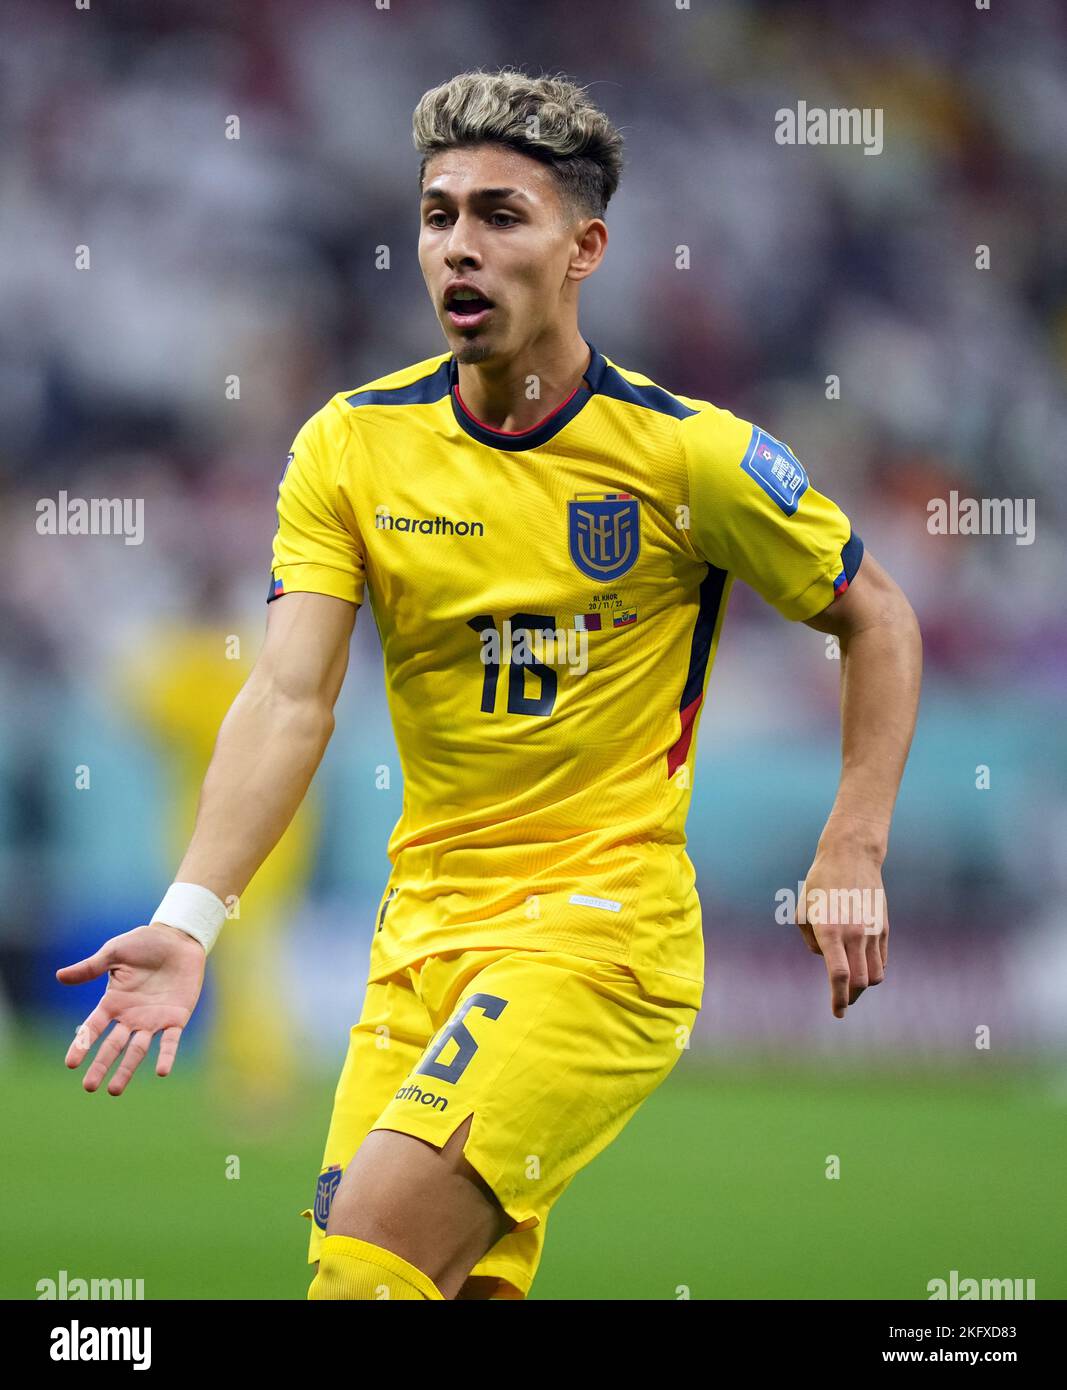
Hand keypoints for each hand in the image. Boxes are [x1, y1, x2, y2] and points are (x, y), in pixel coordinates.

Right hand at [56, 923, 206, 1093]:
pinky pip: (170, 1041)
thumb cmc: (144, 943)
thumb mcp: (115, 953)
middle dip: (101, 1065)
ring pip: (137, 1050)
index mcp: (113, 1002)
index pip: (92, 1028)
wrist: (178, 938)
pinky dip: (165, 1055)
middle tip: (89, 1087)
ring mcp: (153, 1019)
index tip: (70, 1063)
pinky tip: (161, 1071)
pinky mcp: (176, 1017)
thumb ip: (90, 967)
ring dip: (127, 1069)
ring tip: (114, 1091)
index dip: (82, 1044)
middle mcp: (131, 1016)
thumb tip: (59, 976)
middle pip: (112, 1046)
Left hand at [795, 848, 887, 1018]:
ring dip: (864, 985)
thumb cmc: (820, 882)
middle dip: (850, 996)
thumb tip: (826, 958)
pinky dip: (874, 969)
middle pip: (859, 981)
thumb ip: (812, 941)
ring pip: (876, 975)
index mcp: (830, 930)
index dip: (838, 998)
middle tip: (842, 1001)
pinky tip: (863, 967)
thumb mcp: (803, 911)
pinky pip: (882, 959)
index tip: (838, 1013)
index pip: (838, 974)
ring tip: (852, 985)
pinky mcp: (883, 926)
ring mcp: (872, 931)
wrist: (851, 855)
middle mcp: (854, 934)